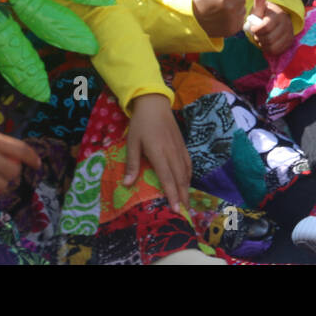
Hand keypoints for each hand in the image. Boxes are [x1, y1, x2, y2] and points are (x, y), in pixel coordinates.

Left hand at [122, 93, 190, 212]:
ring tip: (186, 202)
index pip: (167, 178)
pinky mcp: (182, 144)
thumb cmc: (141, 123)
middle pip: (179, 178)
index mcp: (159, 152)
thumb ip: (132, 163)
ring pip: (186, 171)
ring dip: (186, 188)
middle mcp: (172, 152)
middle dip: (182, 196)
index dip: (172, 194)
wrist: (154, 104)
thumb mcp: (132, 142)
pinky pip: (188, 163)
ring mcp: (179, 148)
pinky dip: (189, 175)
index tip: (175, 209)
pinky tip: (187, 182)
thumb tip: (127, 184)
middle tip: (183, 212)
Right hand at [191, 0, 246, 40]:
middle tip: (221, 2)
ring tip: (222, 11)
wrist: (193, 20)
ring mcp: (233, 19)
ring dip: (236, 10)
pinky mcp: (234, 29)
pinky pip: (241, 21)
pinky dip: (235, 20)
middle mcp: (232, 8)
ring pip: (243, 10)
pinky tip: (224, 19)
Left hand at [246, 0, 294, 55]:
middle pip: (268, 39)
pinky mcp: (289, 42)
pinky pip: (276, 51)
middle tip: (258, 34)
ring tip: (262, 37)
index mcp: (278, 15)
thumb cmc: (265, 14)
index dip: (256, 30)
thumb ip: (259, 1)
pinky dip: (269, 49)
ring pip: (272, 46)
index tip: (254, 28)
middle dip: (259, 38)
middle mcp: (286, 24)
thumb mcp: (260, 8)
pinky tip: (267, 42)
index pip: (265, 28)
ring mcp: (289, 34)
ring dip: (263, 44)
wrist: (277, 19)